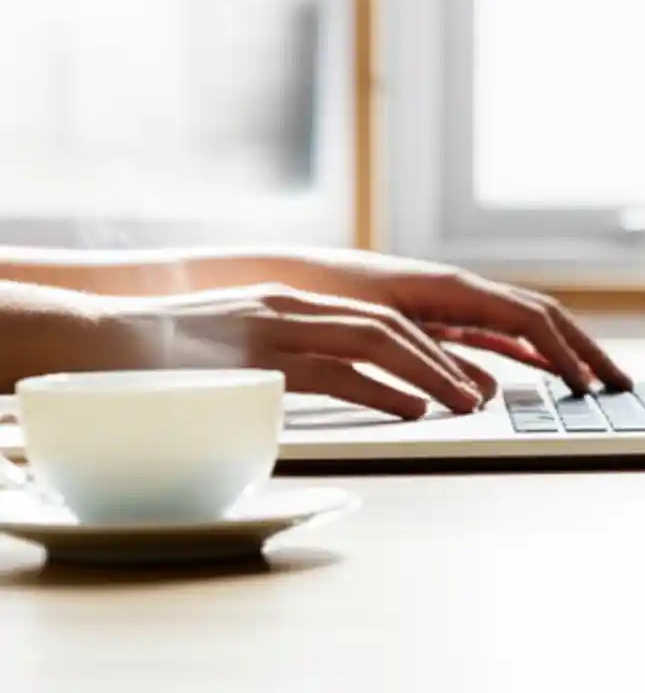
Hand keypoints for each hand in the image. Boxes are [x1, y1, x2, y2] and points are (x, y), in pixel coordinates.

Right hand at [102, 285, 494, 418]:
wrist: (101, 340)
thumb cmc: (171, 352)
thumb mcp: (242, 343)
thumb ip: (288, 354)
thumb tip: (331, 382)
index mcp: (293, 302)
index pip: (377, 318)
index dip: (426, 346)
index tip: (460, 374)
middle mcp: (293, 307)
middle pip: (389, 326)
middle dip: (442, 359)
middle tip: (477, 392)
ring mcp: (275, 328)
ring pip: (374, 342)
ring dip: (427, 374)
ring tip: (460, 402)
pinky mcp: (257, 357)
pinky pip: (335, 371)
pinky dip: (381, 390)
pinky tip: (411, 408)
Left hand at [308, 254, 632, 394]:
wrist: (282, 280)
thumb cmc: (325, 297)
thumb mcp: (378, 328)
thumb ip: (433, 358)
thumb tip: (484, 394)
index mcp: (453, 288)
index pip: (531, 318)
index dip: (568, 351)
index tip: (594, 384)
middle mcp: (460, 292)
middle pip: (541, 318)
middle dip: (584, 350)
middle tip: (621, 383)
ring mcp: (452, 305)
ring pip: (523, 327)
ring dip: (561, 354)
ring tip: (592, 383)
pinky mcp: (437, 320)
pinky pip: (494, 336)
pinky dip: (524, 354)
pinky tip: (540, 373)